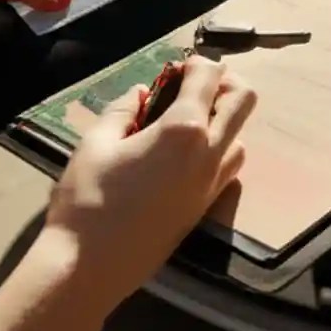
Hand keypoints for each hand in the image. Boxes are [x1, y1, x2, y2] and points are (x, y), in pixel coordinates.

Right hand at [41, 57, 254, 311]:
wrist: (91, 267)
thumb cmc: (87, 200)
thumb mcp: (95, 143)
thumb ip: (121, 110)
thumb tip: (139, 92)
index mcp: (183, 130)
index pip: (210, 78)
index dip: (198, 63)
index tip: (179, 66)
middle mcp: (209, 153)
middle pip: (243, 101)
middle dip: (224, 83)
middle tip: (193, 86)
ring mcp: (214, 183)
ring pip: (241, 136)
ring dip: (224, 120)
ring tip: (188, 122)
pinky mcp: (207, 207)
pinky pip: (230, 167)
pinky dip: (219, 149)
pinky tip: (187, 155)